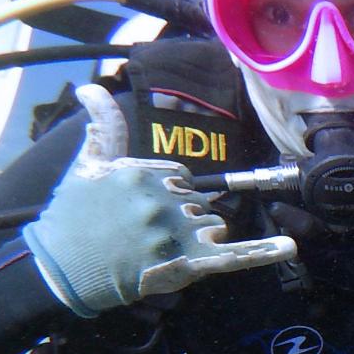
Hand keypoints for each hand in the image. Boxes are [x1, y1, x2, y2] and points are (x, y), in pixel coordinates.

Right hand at [22, 84, 296, 317]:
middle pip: (200, 204)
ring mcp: (176, 234)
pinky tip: (289, 246)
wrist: (64, 267)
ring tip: (157, 253)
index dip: (167, 194)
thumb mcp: (87, 164)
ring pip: (214, 227)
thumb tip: (91, 86)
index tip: (140, 209)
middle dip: (180, 219)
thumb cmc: (75, 217)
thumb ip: (103, 126)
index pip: (183, 177)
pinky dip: (264, 253)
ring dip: (197, 240)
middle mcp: (163, 201)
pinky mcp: (189, 263)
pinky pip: (235, 255)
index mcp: (145, 173)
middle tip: (142, 236)